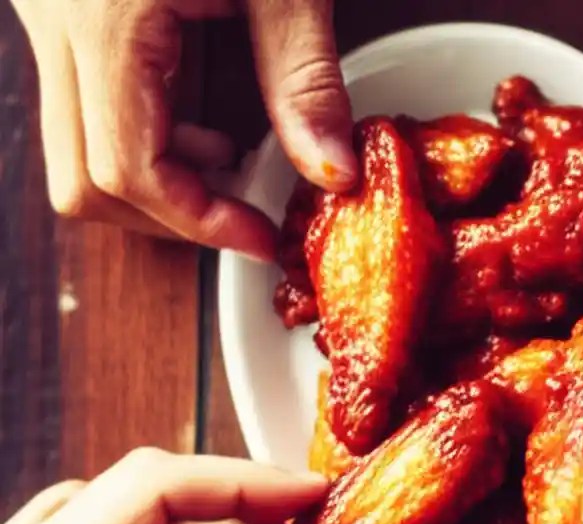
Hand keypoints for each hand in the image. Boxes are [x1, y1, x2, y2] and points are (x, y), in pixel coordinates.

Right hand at [11, 0, 356, 258]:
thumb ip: (303, 77)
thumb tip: (329, 173)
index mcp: (102, 21)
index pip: (127, 168)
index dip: (198, 221)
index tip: (261, 235)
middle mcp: (55, 26)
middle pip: (83, 178)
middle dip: (168, 213)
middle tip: (246, 210)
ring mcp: (46, 18)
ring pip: (74, 147)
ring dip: (155, 176)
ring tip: (233, 156)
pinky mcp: (61, 10)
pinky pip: (83, 104)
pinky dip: (143, 130)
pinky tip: (202, 110)